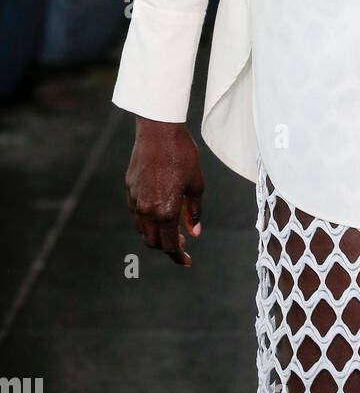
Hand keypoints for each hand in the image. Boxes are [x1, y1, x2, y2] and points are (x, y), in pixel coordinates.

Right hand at [125, 120, 204, 265]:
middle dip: (166, 247)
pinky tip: (159, 210)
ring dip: (155, 233)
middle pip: (152, 241)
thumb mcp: (196, 184)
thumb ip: (193, 211)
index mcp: (164, 211)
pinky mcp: (129, 188)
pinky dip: (147, 219)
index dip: (178, 256)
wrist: (158, 131)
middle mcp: (146, 210)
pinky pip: (136, 212)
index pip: (169, 245)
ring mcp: (135, 200)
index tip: (186, 261)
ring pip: (142, 228)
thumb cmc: (182, 155)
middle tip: (182, 243)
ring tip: (172, 227)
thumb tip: (194, 233)